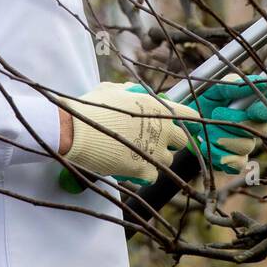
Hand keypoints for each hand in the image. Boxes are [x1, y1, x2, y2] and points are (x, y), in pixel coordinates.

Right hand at [56, 82, 193, 184]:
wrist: (77, 131)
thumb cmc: (92, 107)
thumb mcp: (110, 90)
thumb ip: (127, 91)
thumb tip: (131, 89)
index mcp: (156, 107)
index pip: (189, 115)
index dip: (189, 121)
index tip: (187, 126)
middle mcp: (161, 129)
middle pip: (182, 141)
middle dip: (171, 142)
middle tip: (156, 142)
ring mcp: (154, 151)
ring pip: (168, 160)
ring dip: (157, 159)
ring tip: (140, 157)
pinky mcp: (143, 170)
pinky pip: (153, 176)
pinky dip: (145, 175)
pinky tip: (133, 171)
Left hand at [181, 73, 266, 175]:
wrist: (186, 127)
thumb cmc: (204, 103)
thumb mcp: (215, 89)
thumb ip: (232, 85)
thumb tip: (252, 83)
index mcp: (253, 104)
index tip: (252, 110)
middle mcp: (254, 125)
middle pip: (260, 128)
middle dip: (234, 122)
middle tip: (215, 114)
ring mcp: (247, 144)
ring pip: (246, 146)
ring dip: (221, 138)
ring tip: (204, 132)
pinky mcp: (237, 162)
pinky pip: (238, 164)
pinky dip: (218, 155)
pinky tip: (207, 146)